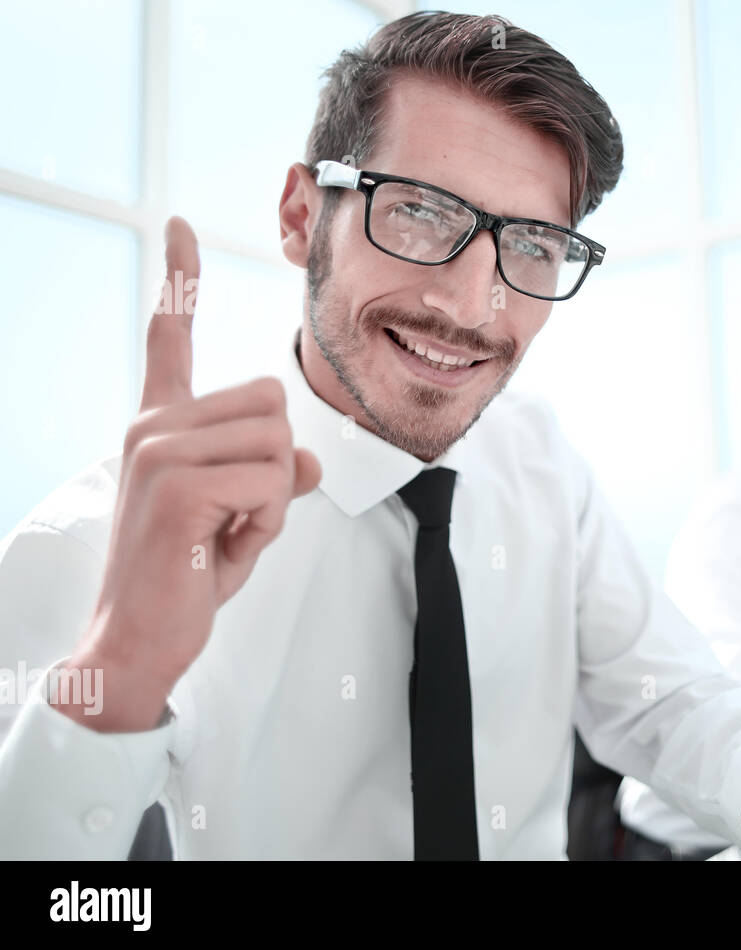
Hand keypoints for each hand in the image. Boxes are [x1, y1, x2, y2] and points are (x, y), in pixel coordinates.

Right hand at [54, 216, 320, 731]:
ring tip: (226, 532)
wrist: (139, 639)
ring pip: (278, 441)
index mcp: (161, 423)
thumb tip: (307, 454)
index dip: (180, 281)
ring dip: (273, 498)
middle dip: (277, 465)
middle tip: (234, 515)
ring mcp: (160, 448)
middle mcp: (153, 424)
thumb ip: (270, 474)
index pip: (171, 338)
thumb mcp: (241, 516)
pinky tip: (222, 545)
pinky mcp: (179, 481)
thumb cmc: (188, 574)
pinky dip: (266, 522)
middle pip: (274, 401)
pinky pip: (272, 481)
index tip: (181, 226)